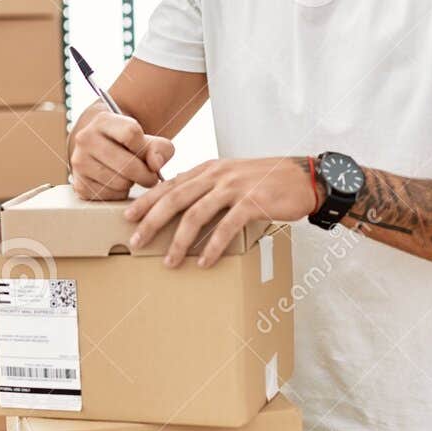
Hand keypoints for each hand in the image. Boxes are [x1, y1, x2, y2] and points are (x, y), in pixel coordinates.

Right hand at [69, 111, 175, 200]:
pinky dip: (119, 194)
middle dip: (145, 175)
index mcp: (103, 121)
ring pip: (119, 182)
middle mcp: (85, 139)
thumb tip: (155, 165)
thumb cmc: (131, 145)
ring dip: (132, 184)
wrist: (103, 150)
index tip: (148, 156)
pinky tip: (118, 184)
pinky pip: (109, 196)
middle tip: (150, 177)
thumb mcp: (149, 139)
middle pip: (127, 164)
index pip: (131, 133)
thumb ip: (160, 149)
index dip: (146, 149)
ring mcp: (79, 162)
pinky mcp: (79, 184)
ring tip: (130, 177)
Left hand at [124, 157, 319, 266]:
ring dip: (180, 240)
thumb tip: (182, 207)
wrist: (303, 178)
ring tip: (170, 261)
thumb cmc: (266, 181)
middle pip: (175, 198)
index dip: (147, 201)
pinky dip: (213, 246)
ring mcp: (234, 187)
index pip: (170, 184)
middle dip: (152, 220)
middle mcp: (217, 175)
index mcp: (209, 169)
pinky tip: (204, 262)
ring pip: (196, 214)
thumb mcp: (232, 176)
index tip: (128, 216)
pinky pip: (226, 226)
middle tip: (136, 240)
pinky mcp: (252, 202)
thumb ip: (208, 187)